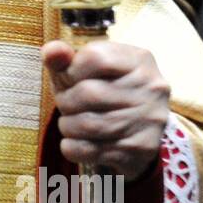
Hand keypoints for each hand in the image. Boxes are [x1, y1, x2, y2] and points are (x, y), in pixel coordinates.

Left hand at [42, 40, 169, 180]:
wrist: (138, 131)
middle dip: (66, 101)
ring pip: (88, 125)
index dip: (71, 70)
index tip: (70, 78)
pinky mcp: (141, 149)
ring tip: (70, 123)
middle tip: (66, 104)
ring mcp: (149, 119)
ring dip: (68, 126)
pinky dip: (72, 147)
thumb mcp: (86, 70)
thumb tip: (51, 51)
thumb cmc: (105, 92)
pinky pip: (90, 150)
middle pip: (89, 93)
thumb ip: (64, 59)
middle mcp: (151, 87)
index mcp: (139, 59)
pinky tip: (76, 141)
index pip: (95, 57)